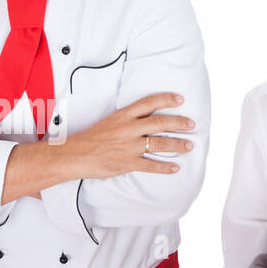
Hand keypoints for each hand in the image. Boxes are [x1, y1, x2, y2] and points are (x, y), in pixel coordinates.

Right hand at [64, 93, 194, 179]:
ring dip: (177, 145)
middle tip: (191, 123)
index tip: (180, 99)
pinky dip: (164, 167)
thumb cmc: (89, 139)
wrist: (75, 155)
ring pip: (159, 144)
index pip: (149, 103)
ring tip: (189, 145)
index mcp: (123, 116)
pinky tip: (175, 168)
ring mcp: (129, 146)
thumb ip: (126, 120)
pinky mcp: (127, 163)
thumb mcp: (108, 122)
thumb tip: (143, 119)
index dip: (166, 100)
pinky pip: (151, 166)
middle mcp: (129, 129)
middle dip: (179, 123)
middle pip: (160, 122)